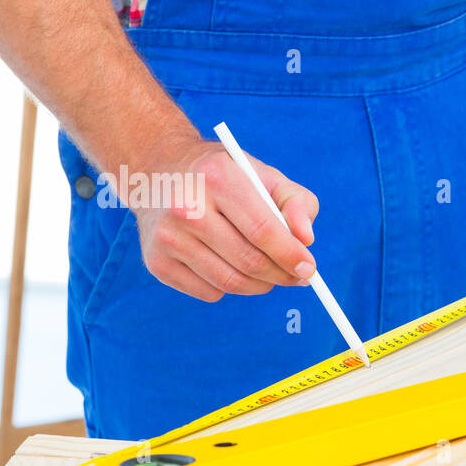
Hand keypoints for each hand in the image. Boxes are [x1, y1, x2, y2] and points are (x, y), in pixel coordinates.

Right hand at [130, 138, 318, 301]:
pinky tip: (230, 266)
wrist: (159, 174)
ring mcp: (167, 237)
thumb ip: (297, 203)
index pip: (262, 230)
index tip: (309, 269)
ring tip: (269, 272)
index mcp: (217, 178)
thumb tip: (306, 240)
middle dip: (281, 275)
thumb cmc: (225, 178)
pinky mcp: (157, 262)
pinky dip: (230, 288)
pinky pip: (210, 292)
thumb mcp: (264, 176)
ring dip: (260, 285)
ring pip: (230, 283)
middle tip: (296, 276)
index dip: (291, 255)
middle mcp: (185, 207)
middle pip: (249, 261)